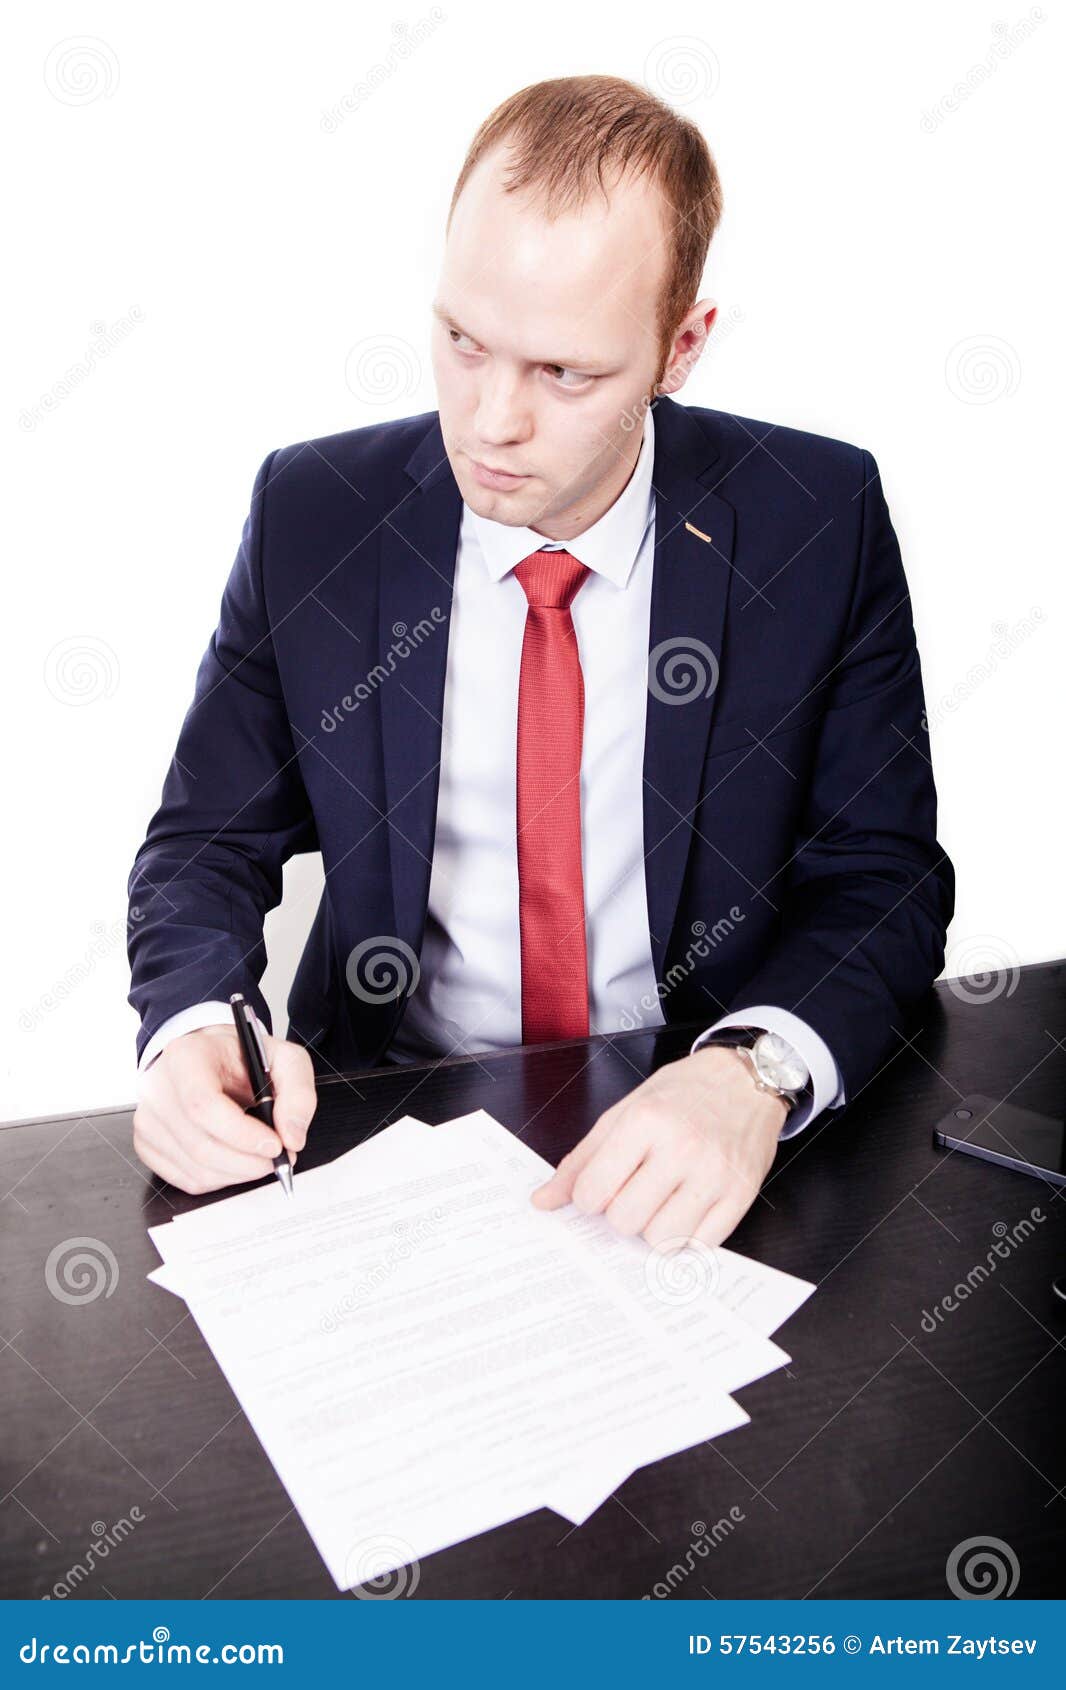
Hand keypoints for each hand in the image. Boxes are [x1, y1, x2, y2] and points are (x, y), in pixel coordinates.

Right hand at [133, 1024, 316, 1194]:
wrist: (206, 1055)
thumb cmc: (239, 1057)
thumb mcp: (282, 1057)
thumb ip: (297, 1092)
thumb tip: (292, 1137)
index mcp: (186, 1057)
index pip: (203, 1105)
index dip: (241, 1134)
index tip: (274, 1144)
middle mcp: (158, 1088)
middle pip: (201, 1145)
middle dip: (248, 1162)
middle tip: (277, 1158)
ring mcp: (147, 1119)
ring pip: (195, 1169)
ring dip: (238, 1174)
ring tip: (259, 1158)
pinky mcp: (146, 1144)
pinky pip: (185, 1179)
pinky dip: (219, 1179)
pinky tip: (235, 1160)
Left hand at [531, 1045, 785, 1247]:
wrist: (746, 1079)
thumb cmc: (683, 1092)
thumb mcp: (624, 1111)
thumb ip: (582, 1159)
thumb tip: (543, 1201)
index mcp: (644, 1121)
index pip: (592, 1192)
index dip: (589, 1197)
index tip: (601, 1187)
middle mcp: (682, 1147)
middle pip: (625, 1220)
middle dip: (621, 1213)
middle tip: (634, 1191)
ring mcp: (715, 1174)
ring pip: (662, 1240)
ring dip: (655, 1228)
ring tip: (663, 1200)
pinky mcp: (741, 1194)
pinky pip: (701, 1244)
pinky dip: (688, 1234)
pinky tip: (689, 1207)